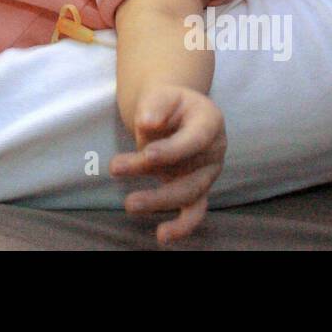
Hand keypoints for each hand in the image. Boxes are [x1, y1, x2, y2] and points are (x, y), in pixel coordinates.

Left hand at [110, 82, 225, 245]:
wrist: (172, 112)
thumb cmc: (167, 104)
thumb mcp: (161, 94)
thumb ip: (155, 105)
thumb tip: (147, 123)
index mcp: (210, 121)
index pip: (196, 139)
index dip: (173, 149)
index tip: (146, 154)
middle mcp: (214, 150)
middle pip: (189, 170)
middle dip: (153, 172)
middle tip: (116, 168)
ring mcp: (207, 173)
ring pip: (188, 193)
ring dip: (158, 200)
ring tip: (129, 204)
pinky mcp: (196, 189)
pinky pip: (194, 211)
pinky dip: (182, 227)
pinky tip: (163, 236)